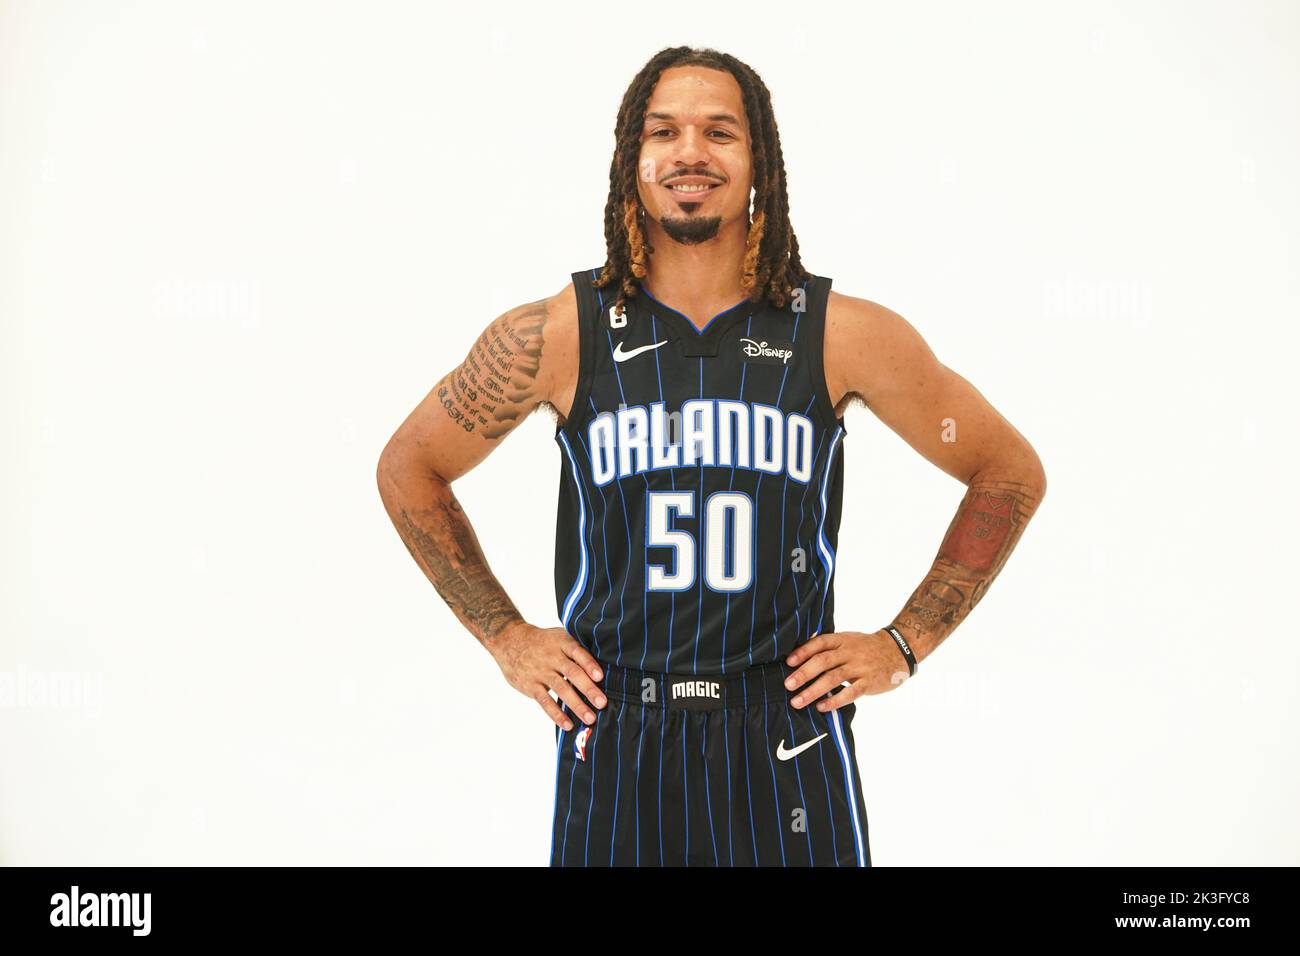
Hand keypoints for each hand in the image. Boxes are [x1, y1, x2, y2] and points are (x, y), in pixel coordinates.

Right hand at [487, 621, 606, 730]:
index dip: (589, 664)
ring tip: (590, 718)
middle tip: (602, 703)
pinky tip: (568, 724)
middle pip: (572, 673)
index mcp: (562, 643)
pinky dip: (556, 714)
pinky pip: (545, 701)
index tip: (600, 677)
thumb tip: (604, 666)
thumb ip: (577, 649)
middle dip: (588, 689)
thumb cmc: (542, 641)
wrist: (509, 641)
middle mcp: (552, 657)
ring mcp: (540, 671)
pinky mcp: (530, 685)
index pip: (578, 653)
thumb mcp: (558, 637)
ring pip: (561, 689)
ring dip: (576, 705)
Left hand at [783, 630, 910, 710]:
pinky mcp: (869, 682)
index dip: (803, 651)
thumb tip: (798, 656)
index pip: (819, 643)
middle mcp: (849, 652)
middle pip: (823, 661)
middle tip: (787, 685)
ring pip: (833, 678)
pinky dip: (834, 701)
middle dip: (803, 673)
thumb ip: (828, 647)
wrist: (898, 651)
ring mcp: (860, 667)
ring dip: (813, 691)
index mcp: (842, 640)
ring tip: (797, 701)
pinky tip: (821, 707)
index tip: (788, 662)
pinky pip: (850, 692)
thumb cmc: (866, 647)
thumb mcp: (848, 640)